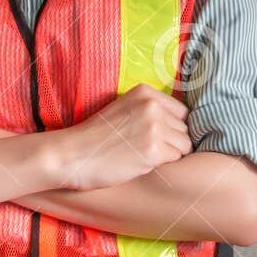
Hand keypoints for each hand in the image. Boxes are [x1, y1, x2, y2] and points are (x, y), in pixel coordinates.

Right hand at [54, 83, 189, 190]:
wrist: (71, 155)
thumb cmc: (95, 137)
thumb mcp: (123, 109)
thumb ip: (150, 110)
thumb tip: (182, 124)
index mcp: (145, 92)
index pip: (182, 111)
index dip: (173, 128)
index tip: (160, 137)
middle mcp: (152, 106)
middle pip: (185, 128)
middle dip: (172, 141)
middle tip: (149, 150)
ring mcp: (154, 127)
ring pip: (184, 144)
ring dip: (170, 154)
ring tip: (146, 156)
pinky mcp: (153, 150)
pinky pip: (176, 158)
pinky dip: (163, 164)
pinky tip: (143, 163)